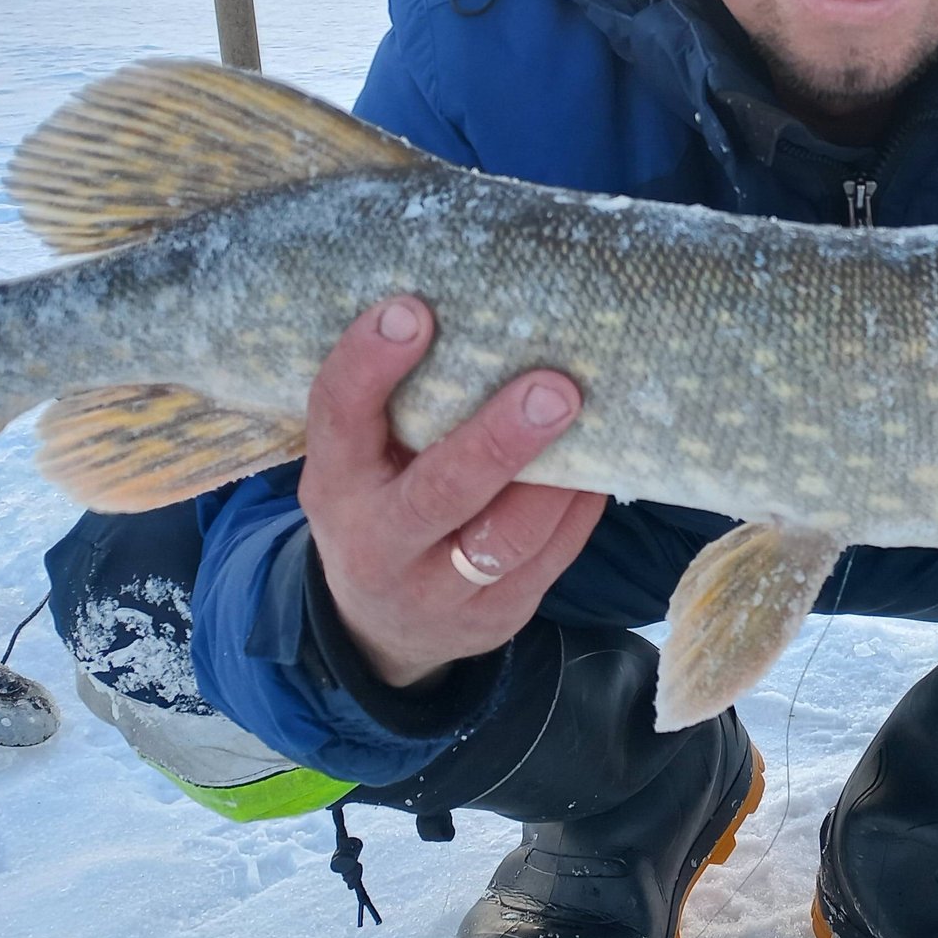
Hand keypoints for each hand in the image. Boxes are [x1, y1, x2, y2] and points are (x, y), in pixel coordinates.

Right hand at [298, 295, 606, 690]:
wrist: (381, 628)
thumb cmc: (383, 500)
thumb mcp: (362, 460)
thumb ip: (402, 405)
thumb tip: (490, 313)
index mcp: (336, 484)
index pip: (339, 416)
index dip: (369, 363)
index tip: (412, 309)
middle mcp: (378, 541)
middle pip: (440, 491)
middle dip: (500, 440)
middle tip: (555, 388)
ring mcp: (438, 590)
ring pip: (508, 537)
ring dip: (557, 478)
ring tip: (591, 418)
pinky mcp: (497, 616)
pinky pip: (551, 557)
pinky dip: (579, 506)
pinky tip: (601, 461)